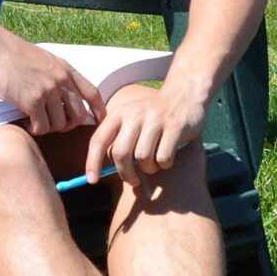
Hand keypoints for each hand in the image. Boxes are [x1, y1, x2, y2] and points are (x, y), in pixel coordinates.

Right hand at [0, 32, 101, 136]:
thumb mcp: (45, 59)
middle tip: (50, 124)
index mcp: (66, 69)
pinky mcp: (31, 100)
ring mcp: (47, 90)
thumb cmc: (14, 53)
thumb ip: (57, 74)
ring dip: (47, 128)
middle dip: (67, 125)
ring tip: (33, 121)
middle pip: (78, 115)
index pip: (92, 94)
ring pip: (59, 125)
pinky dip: (34, 129)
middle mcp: (61, 80)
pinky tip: (24, 122)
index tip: (99, 122)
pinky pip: (41, 127)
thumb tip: (64, 94)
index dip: (99, 111)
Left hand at [84, 80, 207, 179]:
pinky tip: (167, 158)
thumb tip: (104, 170)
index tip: (92, 180)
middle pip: (120, 153)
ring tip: (154, 164)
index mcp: (119, 113)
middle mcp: (135, 114)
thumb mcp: (131, 120)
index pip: (98, 140)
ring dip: (148, 169)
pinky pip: (163, 158)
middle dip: (125, 173)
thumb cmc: (153, 116)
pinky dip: (164, 165)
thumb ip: (118, 140)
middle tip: (133, 181)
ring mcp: (155, 119)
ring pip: (143, 158)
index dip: (92, 162)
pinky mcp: (175, 127)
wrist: (184, 95)